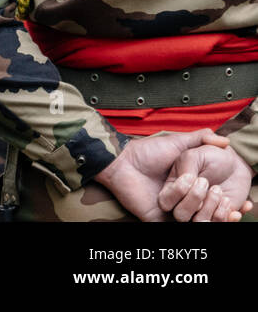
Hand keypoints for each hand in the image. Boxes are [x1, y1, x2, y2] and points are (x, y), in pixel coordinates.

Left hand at [94, 129, 232, 221]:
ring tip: (209, 189)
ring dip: (206, 205)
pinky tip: (208, 215)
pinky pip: (181, 228)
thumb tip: (225, 141)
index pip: (213, 203)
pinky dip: (197, 223)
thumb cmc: (147, 152)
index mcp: (187, 188)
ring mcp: (171, 212)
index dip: (230, 205)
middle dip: (223, 208)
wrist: (122, 162)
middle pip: (209, 214)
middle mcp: (181, 202)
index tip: (246, 203)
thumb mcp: (177, 143)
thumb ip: (199, 139)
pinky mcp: (159, 220)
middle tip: (225, 195)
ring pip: (199, 221)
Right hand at [158, 143, 253, 222]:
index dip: (179, 192)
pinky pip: (217, 223)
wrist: (232, 163)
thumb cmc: (210, 156)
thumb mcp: (193, 156)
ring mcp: (200, 210)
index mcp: (172, 187)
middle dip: (195, 199)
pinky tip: (228, 201)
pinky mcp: (216, 216)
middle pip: (180, 215)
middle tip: (207, 182)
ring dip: (211, 207)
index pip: (165, 201)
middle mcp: (183, 202)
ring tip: (220, 191)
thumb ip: (185, 169)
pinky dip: (225, 215)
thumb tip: (190, 188)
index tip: (193, 177)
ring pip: (199, 221)